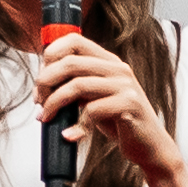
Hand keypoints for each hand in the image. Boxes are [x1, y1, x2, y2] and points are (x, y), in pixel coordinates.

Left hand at [30, 31, 178, 183]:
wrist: (148, 146)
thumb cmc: (119, 121)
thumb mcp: (95, 97)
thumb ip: (77, 84)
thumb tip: (43, 83)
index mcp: (108, 61)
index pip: (74, 40)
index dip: (50, 55)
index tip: (41, 77)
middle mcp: (117, 69)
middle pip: (70, 63)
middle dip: (46, 82)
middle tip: (39, 101)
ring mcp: (125, 86)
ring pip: (77, 85)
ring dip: (54, 103)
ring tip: (47, 118)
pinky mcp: (129, 105)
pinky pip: (92, 110)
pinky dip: (76, 126)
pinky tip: (70, 135)